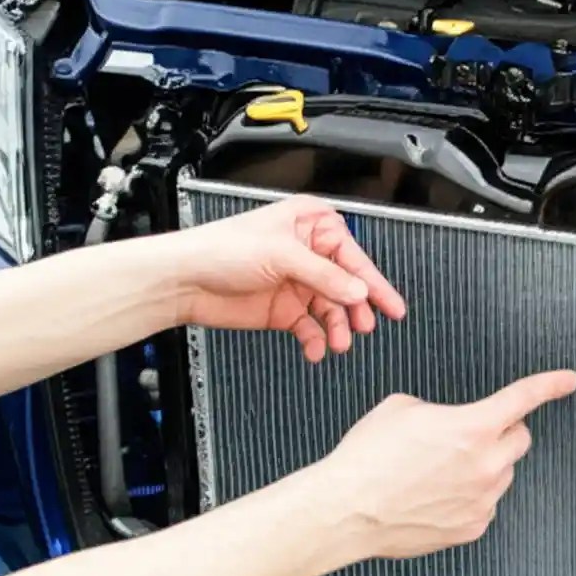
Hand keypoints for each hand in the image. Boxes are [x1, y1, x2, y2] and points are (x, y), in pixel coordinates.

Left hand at [172, 196, 406, 360]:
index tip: (391, 306)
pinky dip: (316, 340)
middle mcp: (309, 254)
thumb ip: (325, 275)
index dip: (372, 282)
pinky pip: (311, 327)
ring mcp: (298, 283)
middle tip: (366, 326)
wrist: (185, 281)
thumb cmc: (222, 249)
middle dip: (357, 308)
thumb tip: (359, 291)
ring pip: (332, 310)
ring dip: (338, 328)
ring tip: (339, 343)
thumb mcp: (282, 255)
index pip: (353, 256)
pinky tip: (317, 349)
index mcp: (311, 226)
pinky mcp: (285, 310)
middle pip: (348, 285)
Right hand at [315, 370, 575, 558]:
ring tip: (439, 471)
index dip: (551, 385)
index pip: (524, 398)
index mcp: (472, 427)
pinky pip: (485, 504)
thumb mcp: (402, 408)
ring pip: (502, 473)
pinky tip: (436, 495)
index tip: (569, 381)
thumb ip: (441, 410)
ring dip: (484, 465)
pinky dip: (470, 496)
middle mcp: (485, 465)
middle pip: (520, 438)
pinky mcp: (471, 528)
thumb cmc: (367, 457)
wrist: (347, 509)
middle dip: (503, 430)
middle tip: (470, 434)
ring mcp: (482, 500)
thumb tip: (447, 422)